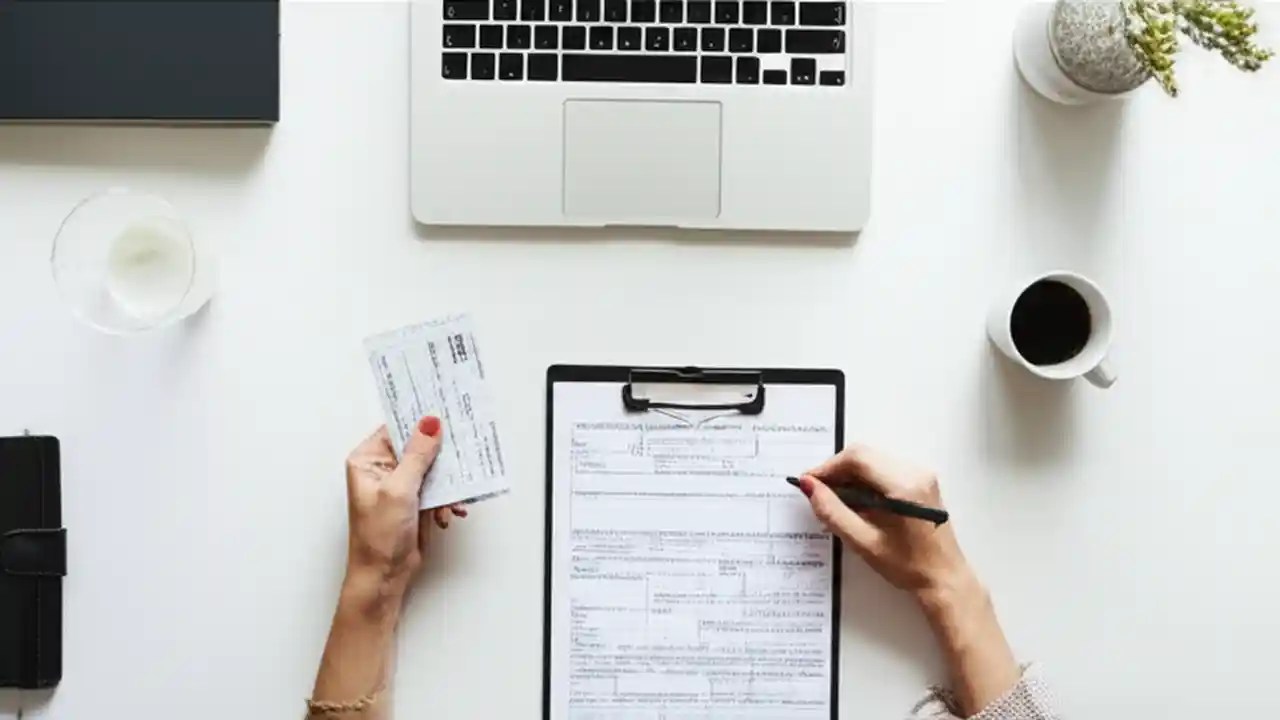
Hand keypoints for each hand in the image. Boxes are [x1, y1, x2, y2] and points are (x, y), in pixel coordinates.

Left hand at [343, 417, 466, 607]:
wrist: (384, 576)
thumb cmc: (377, 538)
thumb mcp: (399, 489)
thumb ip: (417, 455)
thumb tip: (429, 425)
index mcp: (367, 460)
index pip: (395, 428)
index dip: (418, 421)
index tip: (443, 415)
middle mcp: (382, 469)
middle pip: (418, 447)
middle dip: (439, 456)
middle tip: (459, 455)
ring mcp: (400, 485)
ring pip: (432, 469)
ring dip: (446, 483)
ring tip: (451, 500)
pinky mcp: (415, 500)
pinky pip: (438, 488)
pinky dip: (447, 499)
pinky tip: (449, 512)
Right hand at [793, 444, 972, 602]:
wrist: (944, 578)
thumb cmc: (907, 566)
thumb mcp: (864, 542)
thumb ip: (833, 512)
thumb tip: (809, 486)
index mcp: (905, 486)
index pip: (857, 458)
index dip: (827, 468)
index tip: (807, 484)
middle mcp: (916, 472)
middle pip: (864, 455)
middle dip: (836, 471)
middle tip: (817, 494)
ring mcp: (921, 474)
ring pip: (872, 460)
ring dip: (849, 476)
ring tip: (834, 502)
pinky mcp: (920, 480)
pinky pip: (883, 469)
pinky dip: (863, 481)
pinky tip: (855, 503)